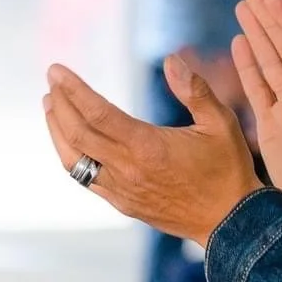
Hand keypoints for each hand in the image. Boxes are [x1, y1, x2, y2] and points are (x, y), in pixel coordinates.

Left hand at [44, 56, 261, 245]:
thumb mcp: (221, 123)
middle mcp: (128, 168)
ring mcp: (121, 189)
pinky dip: (71, 155)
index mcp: (148, 146)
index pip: (98, 112)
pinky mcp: (122, 203)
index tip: (57, 70)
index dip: (74, 89)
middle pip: (78, 133)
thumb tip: (172, 59)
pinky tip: (70, 141)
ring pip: (74, 158)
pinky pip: (85, 178)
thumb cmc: (228, 170)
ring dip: (57, 130)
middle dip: (60, 103)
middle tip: (52, 81)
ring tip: (50, 106)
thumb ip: (195, 90)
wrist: (230, 222)